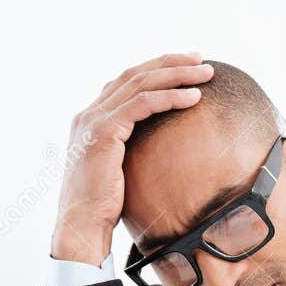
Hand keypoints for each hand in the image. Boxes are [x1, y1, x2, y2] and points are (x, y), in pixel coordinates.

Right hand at [50, 52, 214, 265]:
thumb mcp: (117, 171)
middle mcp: (89, 114)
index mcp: (90, 120)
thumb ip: (129, 150)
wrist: (81, 226)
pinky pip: (142, 104)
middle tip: (201, 59)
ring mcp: (93, 121)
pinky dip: (169, 97)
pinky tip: (193, 97)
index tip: (186, 66)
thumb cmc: (102, 207)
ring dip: (176, 75)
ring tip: (205, 73)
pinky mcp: (103, 132)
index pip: (126, 82)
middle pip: (135, 74)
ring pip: (140, 84)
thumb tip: (156, 150)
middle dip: (170, 63)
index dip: (157, 70)